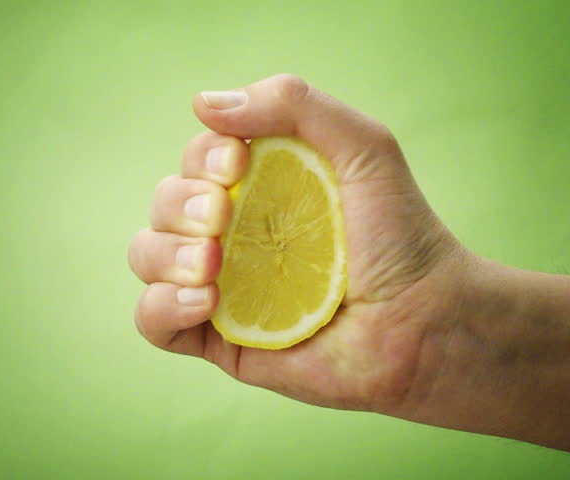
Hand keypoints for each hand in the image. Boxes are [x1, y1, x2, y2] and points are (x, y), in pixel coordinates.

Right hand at [128, 74, 470, 414]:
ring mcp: (222, 286)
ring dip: (165, 252)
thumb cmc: (400, 234)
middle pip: (165, 203)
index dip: (202, 156)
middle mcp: (233, 233)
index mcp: (260, 186)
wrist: (422, 320)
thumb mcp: (362, 146)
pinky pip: (152, 321)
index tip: (236, 163)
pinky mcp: (219, 340)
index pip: (198, 158)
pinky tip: (205, 301)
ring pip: (147, 255)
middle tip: (224, 217)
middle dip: (181, 204)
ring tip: (214, 266)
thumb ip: (294, 104)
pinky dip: (161, 305)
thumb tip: (203, 103)